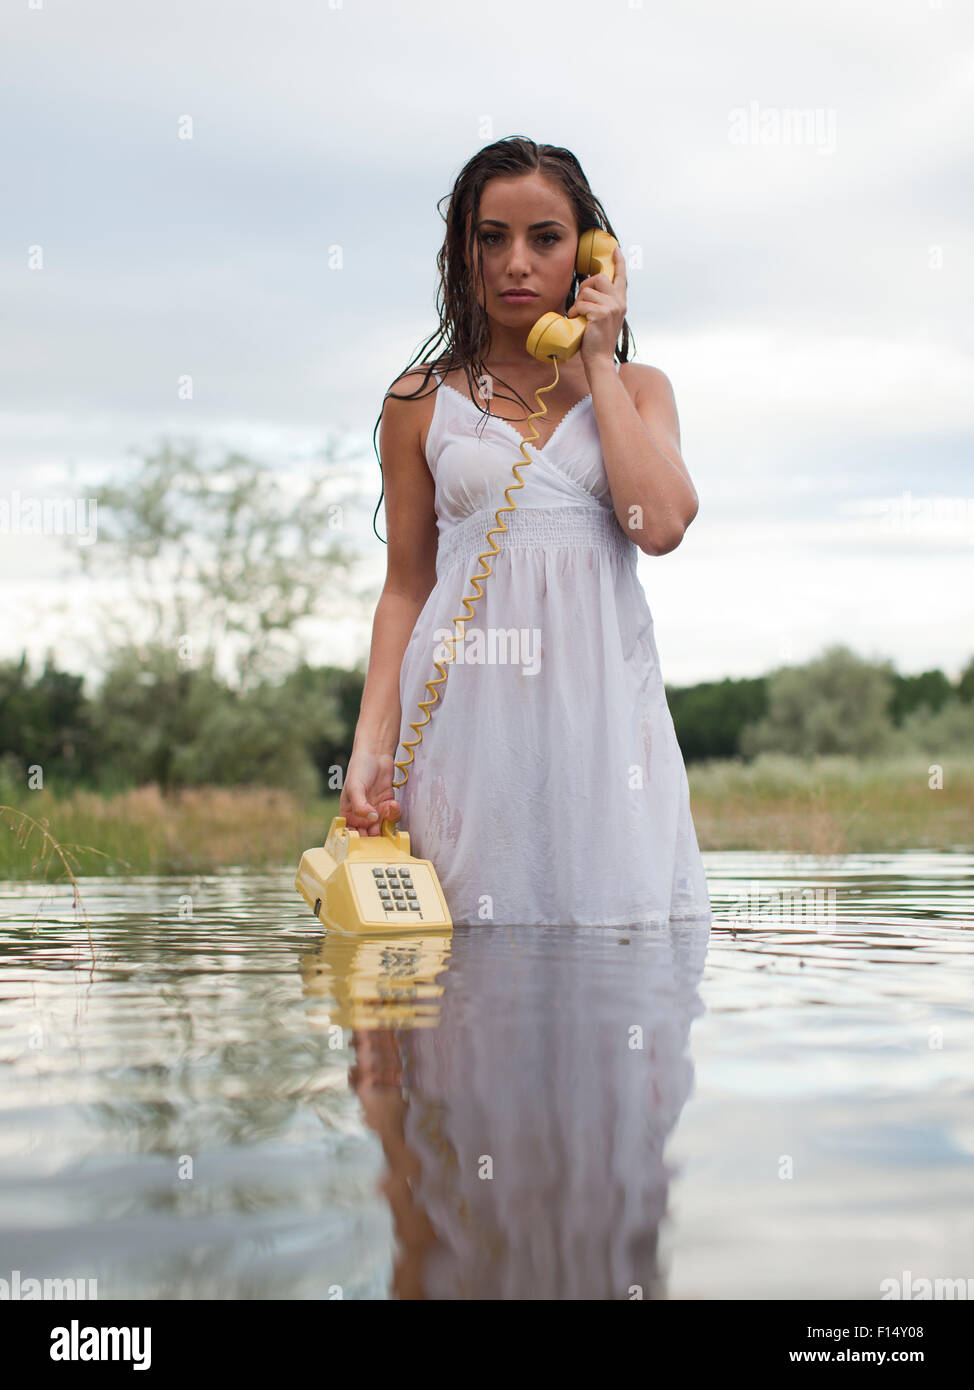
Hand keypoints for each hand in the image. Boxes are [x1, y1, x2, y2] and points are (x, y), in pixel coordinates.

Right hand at [340, 748, 401, 837]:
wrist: (376, 755)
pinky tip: (392, 803)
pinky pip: (393, 817)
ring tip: (387, 810)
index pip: (350, 834)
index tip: (364, 842)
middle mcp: (362, 816)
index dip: (356, 841)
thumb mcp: (355, 787)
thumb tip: (372, 819)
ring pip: (383, 829)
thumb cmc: (359, 769)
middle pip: (368, 836)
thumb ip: (360, 806)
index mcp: (348, 814)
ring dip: (387, 824)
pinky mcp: (388, 806)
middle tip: (380, 834)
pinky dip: (394, 813)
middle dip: (375, 838)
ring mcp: (376, 812)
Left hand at [567, 244, 626, 370]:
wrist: (600, 359)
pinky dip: (575, 312)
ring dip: (578, 303)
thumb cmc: (597, 340)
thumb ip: (602, 303)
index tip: (615, 249)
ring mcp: (611, 307)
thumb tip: (588, 291)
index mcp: (620, 302)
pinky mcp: (601, 313)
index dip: (618, 261)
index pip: (621, 277)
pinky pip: (581, 304)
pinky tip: (576, 320)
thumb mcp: (605, 318)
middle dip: (585, 285)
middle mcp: (618, 302)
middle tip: (580, 301)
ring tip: (578, 316)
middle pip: (599, 277)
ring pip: (587, 291)